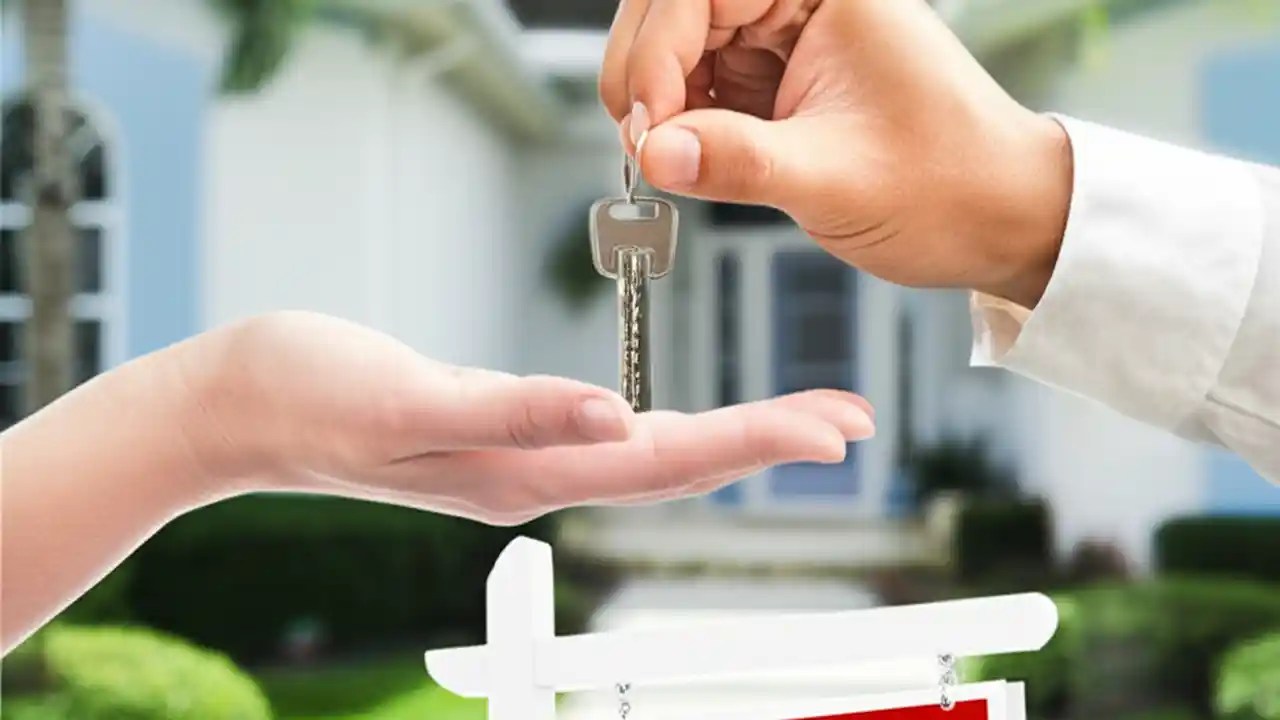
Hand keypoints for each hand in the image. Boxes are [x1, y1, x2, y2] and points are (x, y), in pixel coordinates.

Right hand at [178, 311, 874, 523]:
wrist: (244, 405)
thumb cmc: (312, 394)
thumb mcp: (410, 402)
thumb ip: (513, 412)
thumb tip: (612, 417)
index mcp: (524, 468)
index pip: (669, 457)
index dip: (757, 440)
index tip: (832, 428)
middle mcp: (536, 473)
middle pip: (681, 461)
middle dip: (771, 440)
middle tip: (851, 419)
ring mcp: (521, 458)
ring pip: (654, 454)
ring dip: (734, 436)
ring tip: (799, 422)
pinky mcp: (502, 433)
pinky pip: (610, 438)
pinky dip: (672, 429)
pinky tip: (691, 426)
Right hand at [599, 0, 1074, 307]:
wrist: (996, 220)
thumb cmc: (952, 185)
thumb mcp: (835, 179)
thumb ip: (738, 162)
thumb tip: (655, 151)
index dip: (660, 50)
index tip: (649, 123)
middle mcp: (803, 3)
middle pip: (679, 8)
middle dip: (646, 72)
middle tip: (643, 142)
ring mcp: (787, 39)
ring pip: (681, 45)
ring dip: (658, 99)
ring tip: (666, 155)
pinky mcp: (777, 79)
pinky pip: (703, 83)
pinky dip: (680, 119)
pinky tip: (688, 154)